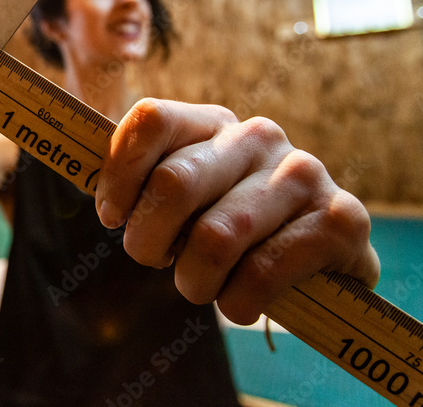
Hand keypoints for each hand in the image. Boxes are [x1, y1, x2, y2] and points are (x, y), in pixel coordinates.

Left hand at [94, 99, 379, 324]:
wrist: (321, 270)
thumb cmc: (230, 233)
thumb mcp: (185, 199)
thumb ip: (137, 181)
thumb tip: (79, 174)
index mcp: (213, 122)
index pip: (151, 119)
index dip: (118, 175)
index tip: (113, 217)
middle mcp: (260, 135)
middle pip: (174, 184)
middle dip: (148, 240)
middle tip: (156, 262)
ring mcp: (304, 173)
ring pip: (215, 237)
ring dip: (195, 282)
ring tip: (202, 287)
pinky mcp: (343, 220)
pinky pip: (261, 273)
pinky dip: (238, 303)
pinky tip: (242, 301)